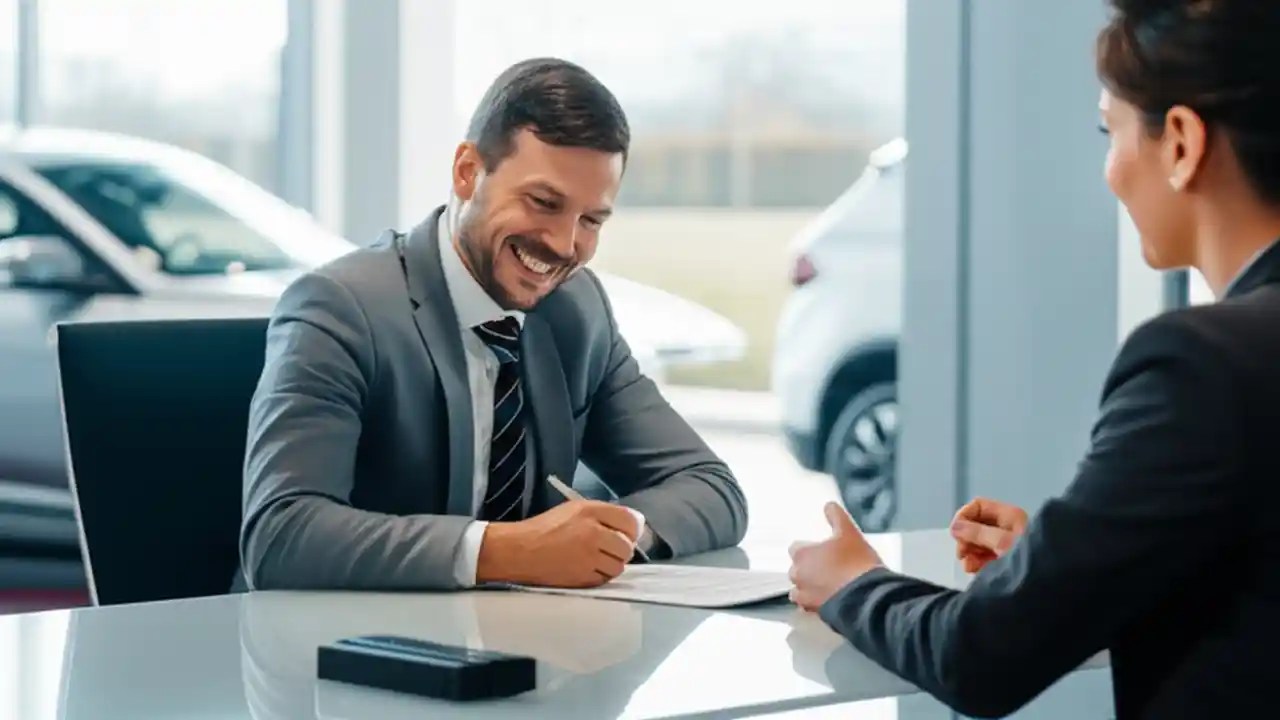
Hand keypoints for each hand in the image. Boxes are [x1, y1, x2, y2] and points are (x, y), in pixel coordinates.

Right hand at [476, 500, 640, 587]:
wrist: (520, 550)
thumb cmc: (546, 528)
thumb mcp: (574, 510)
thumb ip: (603, 515)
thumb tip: (634, 525)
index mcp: (591, 511)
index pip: (631, 521)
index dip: (632, 530)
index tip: (626, 534)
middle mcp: (594, 533)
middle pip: (627, 547)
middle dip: (621, 550)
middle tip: (608, 550)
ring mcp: (589, 557)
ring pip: (619, 566)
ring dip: (611, 565)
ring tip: (595, 560)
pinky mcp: (583, 577)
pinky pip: (605, 579)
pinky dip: (600, 576)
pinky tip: (586, 569)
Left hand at [788, 502, 883, 611]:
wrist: (867, 597)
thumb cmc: (856, 562)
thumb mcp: (849, 533)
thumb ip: (836, 517)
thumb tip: (829, 505)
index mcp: (801, 554)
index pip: (796, 548)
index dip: (810, 549)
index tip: (823, 551)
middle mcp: (797, 575)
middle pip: (797, 569)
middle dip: (809, 568)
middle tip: (829, 568)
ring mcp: (803, 596)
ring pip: (799, 589)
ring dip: (809, 586)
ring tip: (829, 585)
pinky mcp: (813, 612)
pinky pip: (808, 607)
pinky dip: (815, 603)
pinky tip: (830, 599)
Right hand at [950, 497, 1027, 572]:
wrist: (1048, 588)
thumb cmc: (1032, 561)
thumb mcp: (1002, 542)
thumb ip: (977, 533)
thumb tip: (955, 527)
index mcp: (1010, 516)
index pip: (978, 506)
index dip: (964, 516)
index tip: (956, 533)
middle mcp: (1007, 528)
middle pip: (975, 524)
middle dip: (965, 538)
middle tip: (962, 553)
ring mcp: (1005, 545)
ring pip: (977, 543)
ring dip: (968, 553)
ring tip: (969, 565)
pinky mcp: (1003, 562)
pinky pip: (982, 558)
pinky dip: (975, 562)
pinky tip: (974, 570)